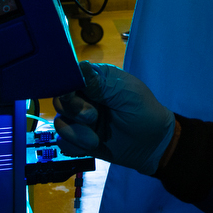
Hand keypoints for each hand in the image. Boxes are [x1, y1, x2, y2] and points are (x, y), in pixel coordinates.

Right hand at [53, 61, 175, 175]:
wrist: (153, 145)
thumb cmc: (144, 112)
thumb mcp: (126, 93)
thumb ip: (100, 83)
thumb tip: (80, 66)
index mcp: (95, 80)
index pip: (70, 75)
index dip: (66, 84)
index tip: (72, 93)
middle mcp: (84, 98)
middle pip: (60, 100)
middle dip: (74, 110)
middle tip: (93, 117)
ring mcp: (81, 120)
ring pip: (60, 122)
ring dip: (76, 133)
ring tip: (95, 139)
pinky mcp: (80, 139)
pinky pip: (64, 142)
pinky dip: (75, 146)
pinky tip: (92, 146)